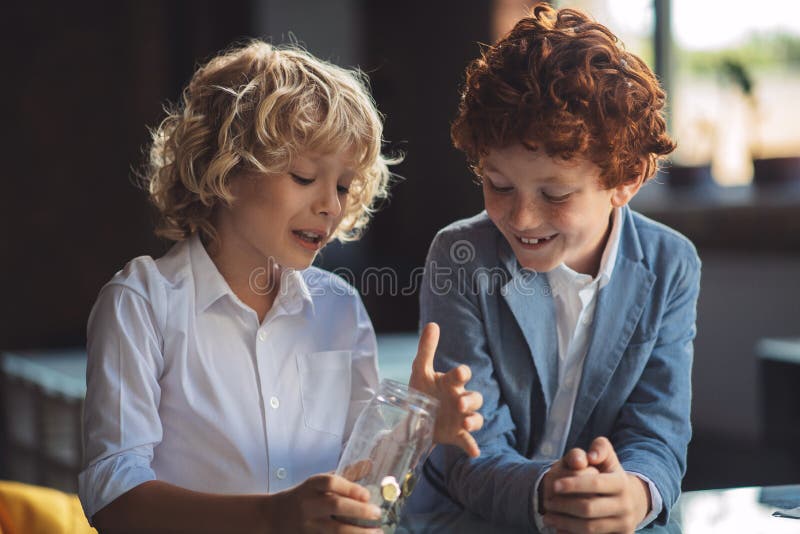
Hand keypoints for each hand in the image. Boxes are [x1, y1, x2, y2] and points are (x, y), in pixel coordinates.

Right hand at [267, 474, 382, 532]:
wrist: (274, 517)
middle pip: (335, 506)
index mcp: (311, 486)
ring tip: (377, 532)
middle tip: (377, 512)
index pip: (330, 482)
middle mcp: (308, 505)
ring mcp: (308, 525)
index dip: (350, 487)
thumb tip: (370, 464)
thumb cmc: (304, 496)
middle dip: (359, 510)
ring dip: (359, 532)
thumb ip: (345, 475)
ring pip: (335, 530)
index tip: (367, 494)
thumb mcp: (319, 483)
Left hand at [408, 322, 483, 457]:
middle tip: (460, 404)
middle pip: (475, 398)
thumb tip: (433, 324)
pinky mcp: (455, 435)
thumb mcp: (420, 371)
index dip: (462, 374)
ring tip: (466, 423)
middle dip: (470, 401)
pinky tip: (474, 452)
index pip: (461, 375)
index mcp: (451, 383)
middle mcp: (459, 400)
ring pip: (476, 418)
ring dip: (474, 420)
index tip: (460, 373)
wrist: (413, 418)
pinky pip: (467, 441)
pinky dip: (471, 446)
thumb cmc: (423, 391)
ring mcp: (459, 418)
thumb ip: (427, 349)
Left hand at [542, 437, 650, 533]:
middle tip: (547, 502)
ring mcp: (624, 524)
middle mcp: (625, 506)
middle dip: (564, 506)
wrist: (631, 500)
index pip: (595, 484)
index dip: (573, 485)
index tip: (554, 485)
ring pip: (589, 528)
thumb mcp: (607, 457)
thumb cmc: (609, 474)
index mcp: (621, 483)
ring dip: (564, 523)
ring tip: (548, 516)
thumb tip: (589, 457)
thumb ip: (599, 448)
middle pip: (589, 509)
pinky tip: (559, 529)